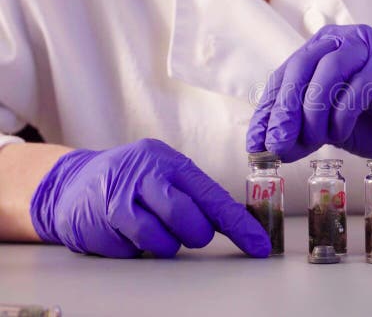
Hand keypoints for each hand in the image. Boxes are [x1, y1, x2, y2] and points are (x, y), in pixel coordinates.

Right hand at [30, 139, 270, 257]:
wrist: (71, 183)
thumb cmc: (131, 180)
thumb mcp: (164, 173)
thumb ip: (196, 194)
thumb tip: (238, 222)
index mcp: (170, 162)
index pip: (213, 196)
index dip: (239, 224)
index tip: (259, 245)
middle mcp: (145, 175)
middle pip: (188, 218)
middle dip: (195, 234)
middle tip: (186, 231)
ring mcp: (119, 199)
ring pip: (161, 240)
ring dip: (165, 244)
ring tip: (153, 229)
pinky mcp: (100, 224)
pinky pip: (134, 251)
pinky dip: (138, 249)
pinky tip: (127, 231)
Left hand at [247, 24, 371, 168]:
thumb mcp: (330, 129)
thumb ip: (301, 131)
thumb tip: (267, 147)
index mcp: (323, 51)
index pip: (284, 76)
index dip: (267, 111)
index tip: (255, 144)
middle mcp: (343, 41)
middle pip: (300, 67)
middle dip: (283, 109)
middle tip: (275, 143)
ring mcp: (369, 49)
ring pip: (327, 72)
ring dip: (312, 112)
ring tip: (312, 140)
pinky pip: (356, 88)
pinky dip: (342, 116)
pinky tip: (341, 134)